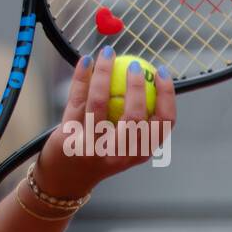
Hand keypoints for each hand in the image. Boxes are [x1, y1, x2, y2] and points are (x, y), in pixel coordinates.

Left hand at [36, 46, 177, 196]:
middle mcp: (119, 153)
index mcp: (139, 152)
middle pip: (134, 115)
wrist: (64, 178)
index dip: (167, 95)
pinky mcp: (69, 138)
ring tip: (107, 53)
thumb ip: (137, 118)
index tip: (162, 72)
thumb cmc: (100, 152)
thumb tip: (150, 75)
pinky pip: (76, 99)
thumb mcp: (125, 143)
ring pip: (99, 103)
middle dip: (137, 85)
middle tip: (134, 63)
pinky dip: (81, 76)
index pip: (164, 123)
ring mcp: (92, 147)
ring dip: (104, 72)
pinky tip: (86, 60)